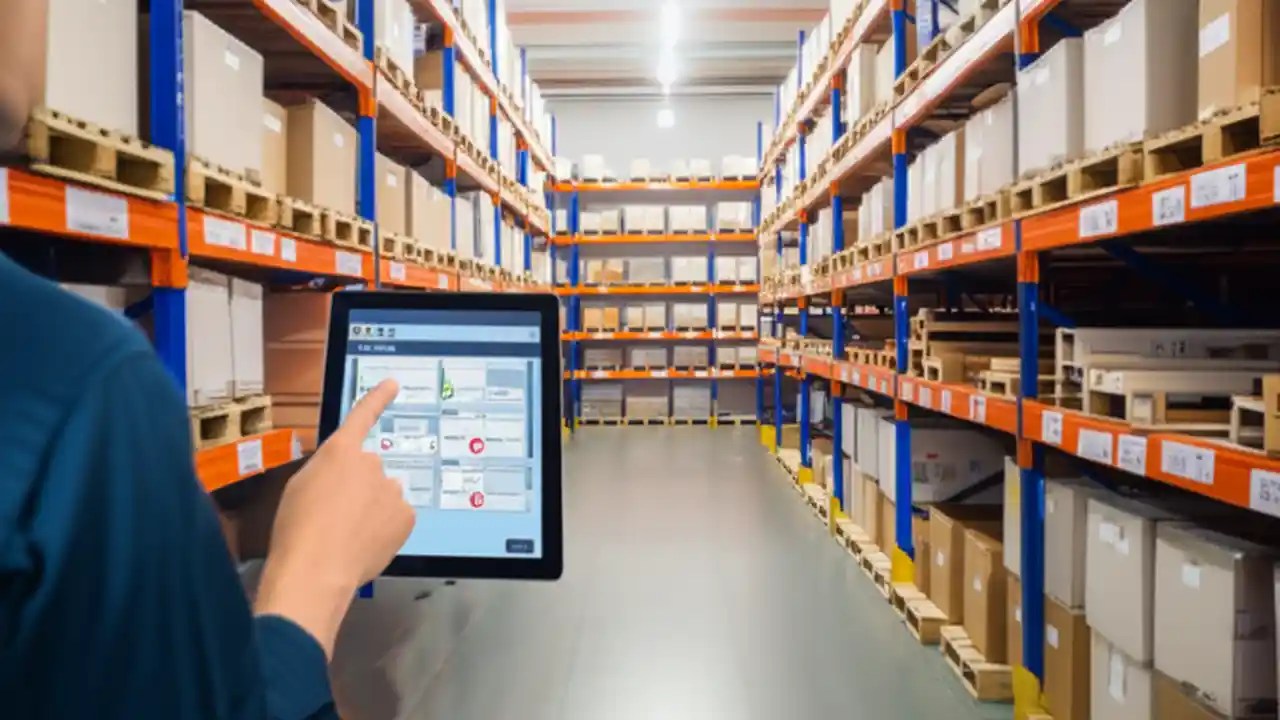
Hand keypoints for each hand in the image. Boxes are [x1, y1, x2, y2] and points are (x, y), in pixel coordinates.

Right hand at [254, 379, 414, 657]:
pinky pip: (396, 518)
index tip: (394, 384)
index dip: (378, 399)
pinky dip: (385, 529)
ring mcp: (392, 488)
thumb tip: (343, 479)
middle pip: (368, 472)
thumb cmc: (296, 529)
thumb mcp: (300, 488)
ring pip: (384, 495)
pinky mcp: (406, 515)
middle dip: (358, 489)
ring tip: (347, 536)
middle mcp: (371, 463)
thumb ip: (326, 473)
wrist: (316, 569)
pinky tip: (365, 544)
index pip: (362, 416)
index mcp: (339, 451)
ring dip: (372, 509)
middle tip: (336, 517)